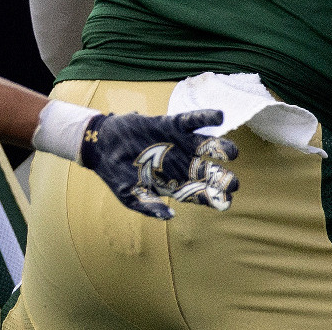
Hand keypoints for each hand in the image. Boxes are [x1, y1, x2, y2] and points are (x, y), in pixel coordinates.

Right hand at [80, 109, 239, 219]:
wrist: (99, 145)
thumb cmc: (115, 173)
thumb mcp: (128, 195)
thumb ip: (148, 205)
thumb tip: (169, 216)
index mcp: (177, 184)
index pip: (203, 194)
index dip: (216, 198)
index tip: (225, 201)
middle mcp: (184, 165)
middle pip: (212, 173)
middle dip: (225, 178)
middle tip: (231, 182)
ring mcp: (181, 144)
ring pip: (210, 147)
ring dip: (224, 148)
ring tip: (230, 152)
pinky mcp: (172, 125)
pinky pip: (194, 120)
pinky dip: (207, 117)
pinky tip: (219, 116)